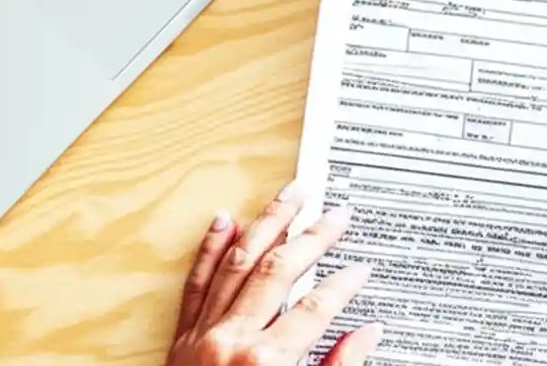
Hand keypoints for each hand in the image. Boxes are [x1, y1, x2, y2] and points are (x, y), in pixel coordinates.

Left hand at [168, 185, 382, 365]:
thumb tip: (366, 335)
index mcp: (266, 362)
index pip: (317, 308)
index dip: (344, 285)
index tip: (361, 268)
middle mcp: (231, 339)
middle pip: (279, 272)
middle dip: (311, 238)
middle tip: (335, 214)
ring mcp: (202, 334)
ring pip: (237, 263)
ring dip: (266, 224)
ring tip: (289, 196)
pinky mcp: (180, 338)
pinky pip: (196, 282)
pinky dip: (210, 249)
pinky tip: (224, 220)